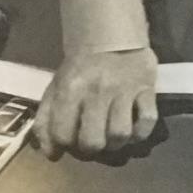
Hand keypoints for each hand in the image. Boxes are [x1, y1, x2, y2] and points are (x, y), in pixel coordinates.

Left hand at [33, 46, 158, 160]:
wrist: (110, 39)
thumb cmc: (79, 69)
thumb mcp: (55, 88)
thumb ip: (46, 119)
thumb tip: (50, 154)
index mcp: (69, 90)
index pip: (62, 134)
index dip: (64, 146)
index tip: (69, 144)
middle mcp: (95, 91)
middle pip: (92, 141)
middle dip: (90, 150)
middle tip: (91, 144)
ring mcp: (123, 90)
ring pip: (120, 135)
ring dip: (115, 144)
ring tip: (111, 138)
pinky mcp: (146, 90)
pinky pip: (146, 122)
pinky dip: (139, 133)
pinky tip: (131, 130)